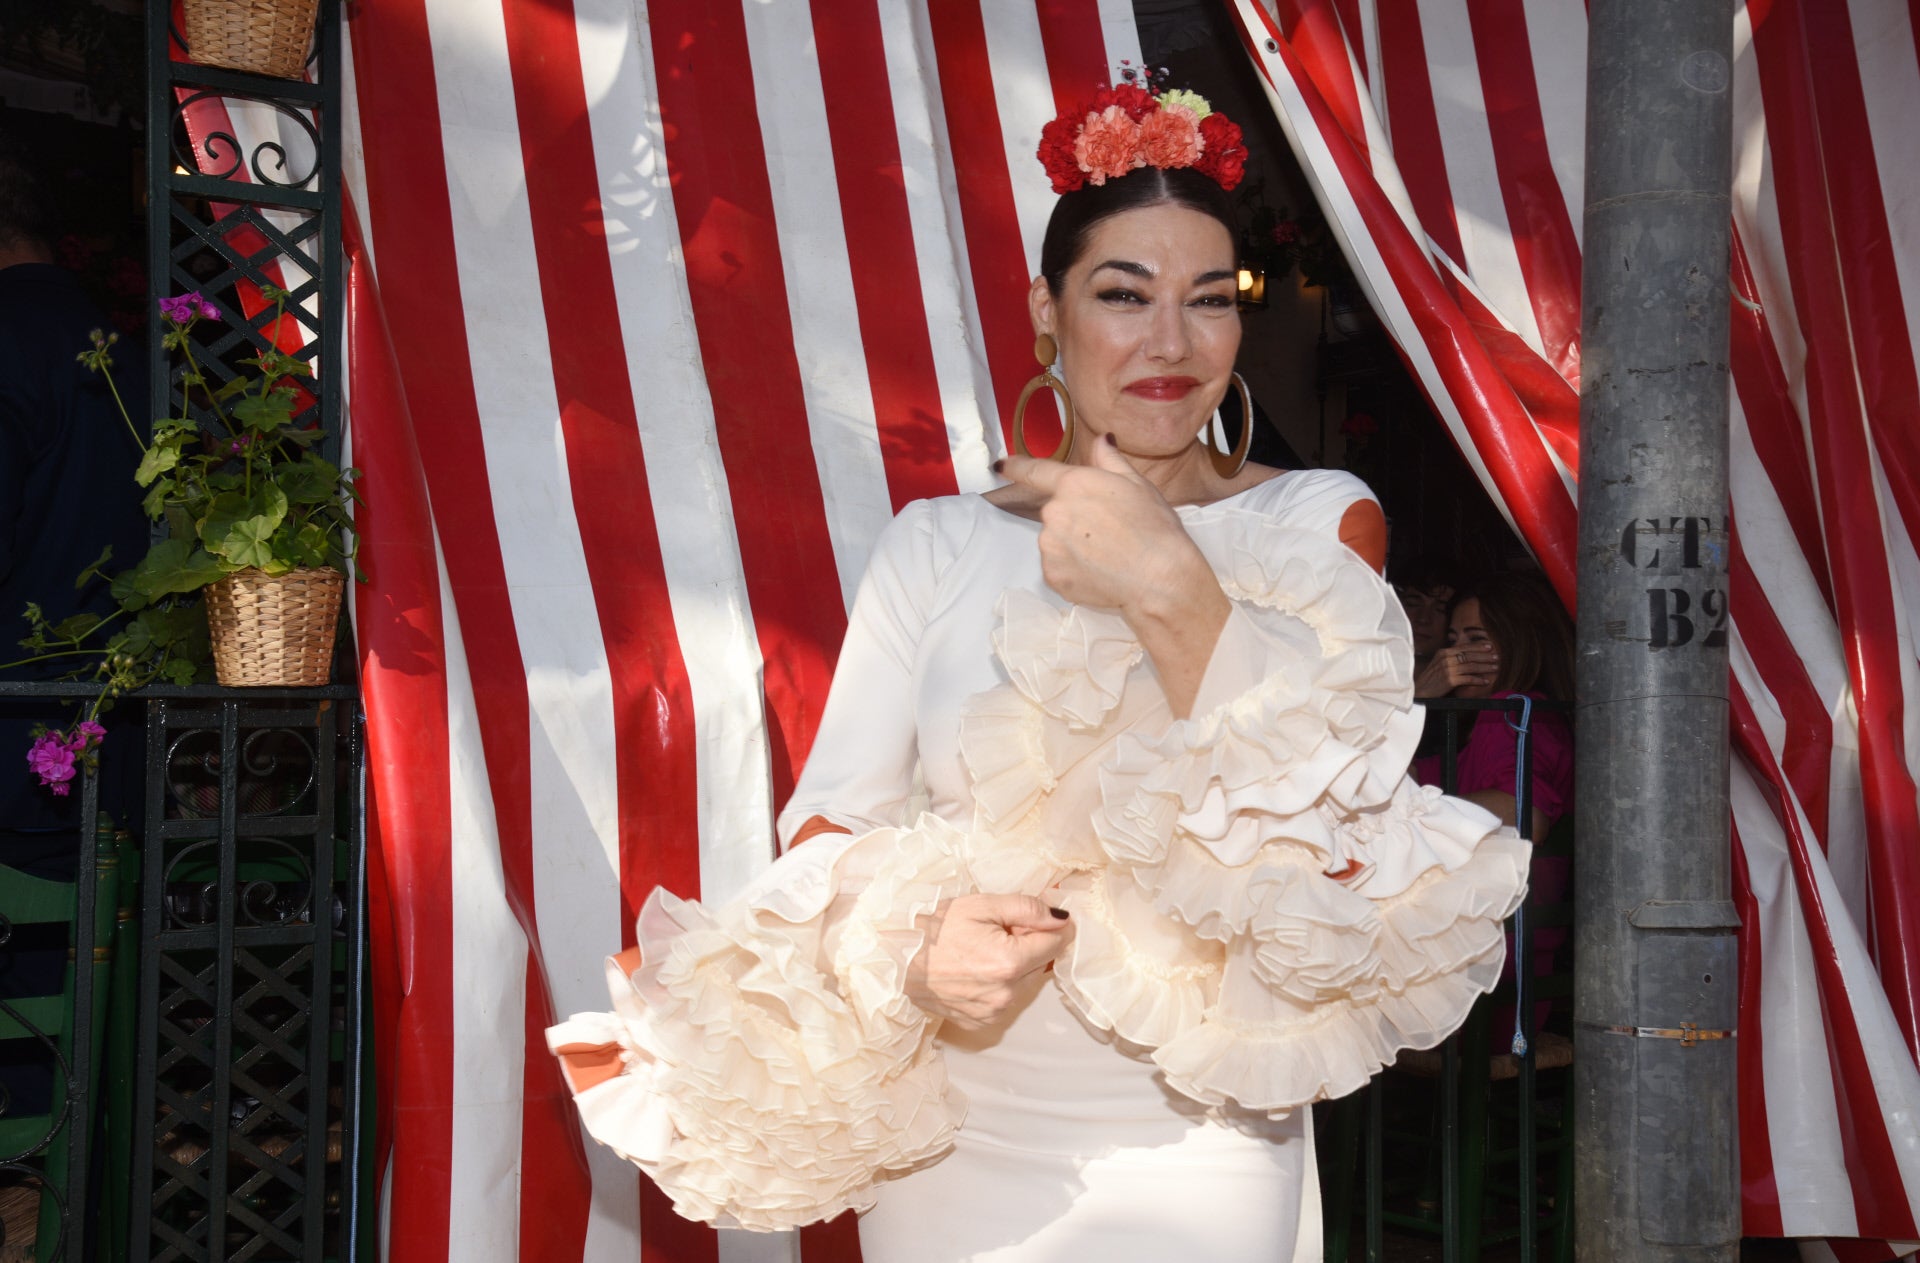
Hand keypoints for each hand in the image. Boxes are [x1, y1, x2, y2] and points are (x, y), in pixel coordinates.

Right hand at [905, 894, 1071, 1029]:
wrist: (895, 962)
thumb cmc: (933, 930)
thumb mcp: (980, 905)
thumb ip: (1027, 909)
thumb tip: (1062, 918)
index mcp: (1010, 962)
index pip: (1057, 942)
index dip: (1047, 925)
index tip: (1030, 918)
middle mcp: (1007, 994)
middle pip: (1041, 963)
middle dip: (1028, 944)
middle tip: (996, 931)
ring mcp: (994, 1012)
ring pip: (1025, 982)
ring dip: (1015, 966)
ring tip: (981, 951)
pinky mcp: (982, 1022)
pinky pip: (1006, 1000)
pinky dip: (999, 984)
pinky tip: (974, 971)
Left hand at [996, 436, 1214, 618]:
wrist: (1158, 577)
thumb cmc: (1154, 529)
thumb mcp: (1137, 484)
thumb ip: (1110, 460)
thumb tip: (1101, 441)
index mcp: (1074, 484)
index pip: (1035, 471)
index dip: (1016, 466)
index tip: (1001, 464)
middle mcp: (1054, 513)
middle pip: (1055, 512)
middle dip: (1075, 519)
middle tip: (1107, 531)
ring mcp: (1050, 546)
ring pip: (1055, 541)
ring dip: (1073, 545)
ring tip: (1107, 554)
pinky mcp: (1052, 575)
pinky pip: (1058, 567)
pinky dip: (1073, 569)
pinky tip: (1099, 571)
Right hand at [1414, 644, 1499, 696]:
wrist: (1420, 691)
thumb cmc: (1430, 678)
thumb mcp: (1438, 663)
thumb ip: (1450, 657)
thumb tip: (1466, 654)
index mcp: (1443, 652)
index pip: (1464, 647)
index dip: (1478, 646)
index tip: (1490, 646)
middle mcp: (1446, 658)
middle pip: (1469, 655)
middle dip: (1485, 656)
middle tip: (1496, 657)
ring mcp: (1448, 669)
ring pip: (1471, 666)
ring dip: (1485, 667)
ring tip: (1495, 668)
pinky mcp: (1450, 680)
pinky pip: (1468, 679)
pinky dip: (1478, 680)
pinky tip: (1486, 681)